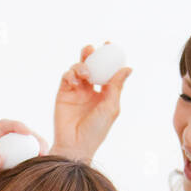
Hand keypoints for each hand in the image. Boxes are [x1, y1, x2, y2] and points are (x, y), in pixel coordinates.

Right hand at [51, 44, 131, 161]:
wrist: (75, 145)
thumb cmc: (96, 130)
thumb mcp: (110, 107)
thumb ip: (116, 86)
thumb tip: (128, 68)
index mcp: (104, 93)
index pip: (107, 71)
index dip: (108, 57)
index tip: (110, 45)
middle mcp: (90, 90)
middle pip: (91, 66)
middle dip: (91, 54)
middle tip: (93, 48)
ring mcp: (76, 91)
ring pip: (78, 69)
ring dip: (81, 65)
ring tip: (85, 73)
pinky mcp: (63, 93)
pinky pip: (67, 77)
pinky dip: (71, 74)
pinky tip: (75, 80)